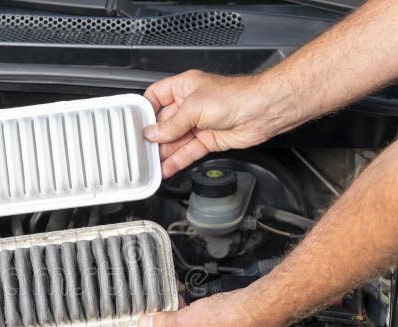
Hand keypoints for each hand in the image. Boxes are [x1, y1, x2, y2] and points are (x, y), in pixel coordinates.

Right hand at [143, 70, 292, 177]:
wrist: (261, 111)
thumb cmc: (235, 96)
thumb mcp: (193, 107)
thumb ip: (171, 124)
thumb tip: (153, 133)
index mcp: (184, 87)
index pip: (156, 97)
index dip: (146, 110)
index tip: (136, 124)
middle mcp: (190, 105)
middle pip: (164, 123)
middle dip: (153, 137)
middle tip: (140, 150)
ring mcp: (199, 123)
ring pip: (175, 141)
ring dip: (163, 153)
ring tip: (150, 164)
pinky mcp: (208, 139)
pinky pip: (188, 152)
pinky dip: (177, 161)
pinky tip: (166, 168)